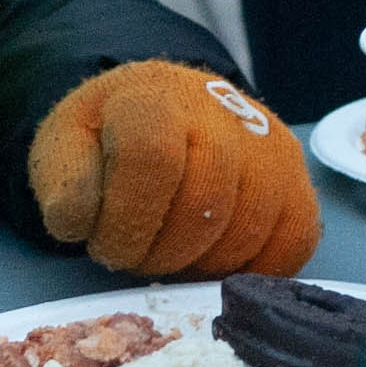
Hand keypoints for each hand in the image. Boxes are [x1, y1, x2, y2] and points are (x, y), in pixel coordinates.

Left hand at [30, 60, 319, 276]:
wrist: (168, 111)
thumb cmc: (111, 137)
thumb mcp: (67, 144)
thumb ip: (65, 179)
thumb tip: (76, 218)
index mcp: (154, 98)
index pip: (152, 158)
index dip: (127, 218)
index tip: (106, 242)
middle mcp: (224, 116)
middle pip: (203, 202)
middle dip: (160, 250)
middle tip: (136, 255)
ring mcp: (270, 149)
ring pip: (248, 229)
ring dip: (200, 263)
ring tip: (170, 253)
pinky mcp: (299, 183)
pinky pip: (294, 242)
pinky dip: (252, 268)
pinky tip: (213, 261)